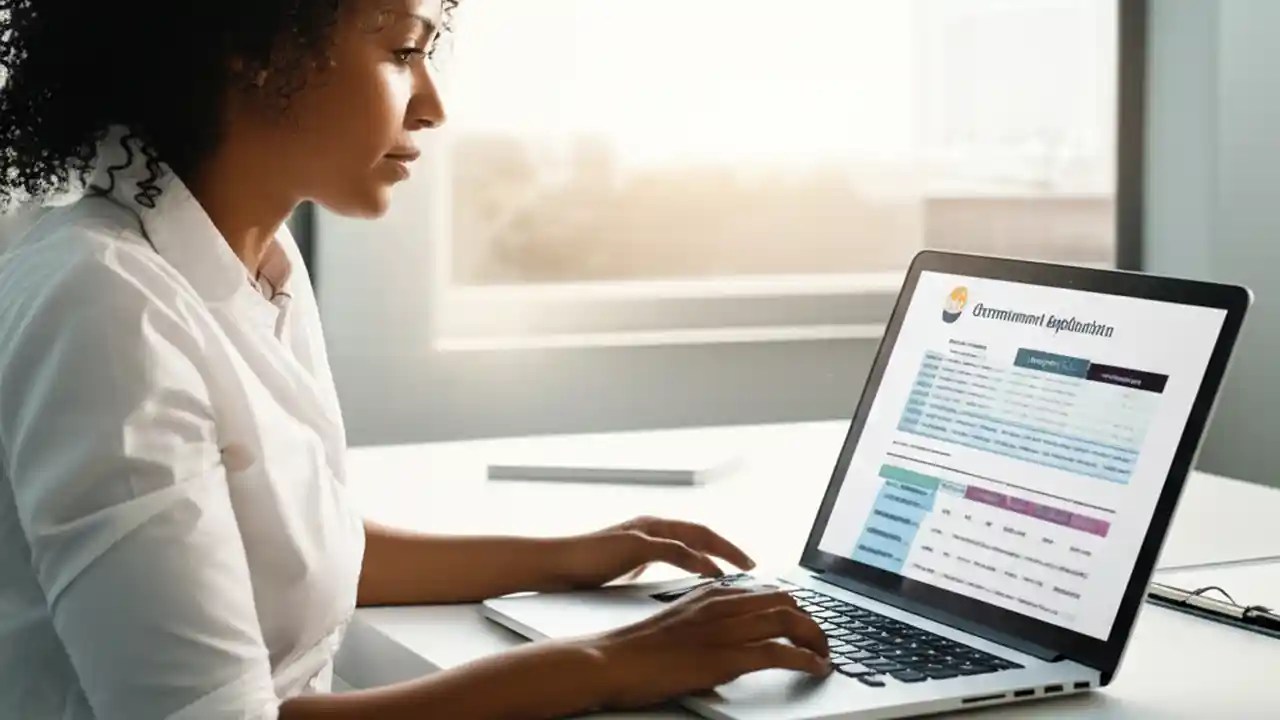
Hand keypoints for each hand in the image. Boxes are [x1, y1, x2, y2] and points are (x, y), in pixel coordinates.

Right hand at [553, 516, 755, 589]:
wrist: (557, 564)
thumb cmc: (587, 569)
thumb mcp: (628, 568)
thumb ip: (649, 567)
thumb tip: (669, 581)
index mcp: (653, 532)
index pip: (697, 537)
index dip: (722, 549)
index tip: (742, 565)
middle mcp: (653, 526)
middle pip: (704, 532)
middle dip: (732, 548)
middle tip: (755, 566)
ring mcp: (645, 531)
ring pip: (696, 536)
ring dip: (723, 551)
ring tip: (743, 568)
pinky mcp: (635, 543)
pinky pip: (675, 549)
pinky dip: (697, 560)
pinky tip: (712, 573)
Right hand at [585, 584, 831, 708]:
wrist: (611, 660)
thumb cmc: (637, 649)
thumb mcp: (679, 625)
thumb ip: (706, 624)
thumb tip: (729, 642)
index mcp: (710, 594)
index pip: (766, 591)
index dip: (793, 606)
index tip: (806, 622)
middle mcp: (722, 604)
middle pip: (785, 600)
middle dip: (811, 620)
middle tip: (820, 640)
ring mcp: (724, 629)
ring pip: (789, 621)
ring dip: (816, 638)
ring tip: (826, 654)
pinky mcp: (725, 657)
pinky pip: (779, 653)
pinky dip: (806, 660)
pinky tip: (817, 668)